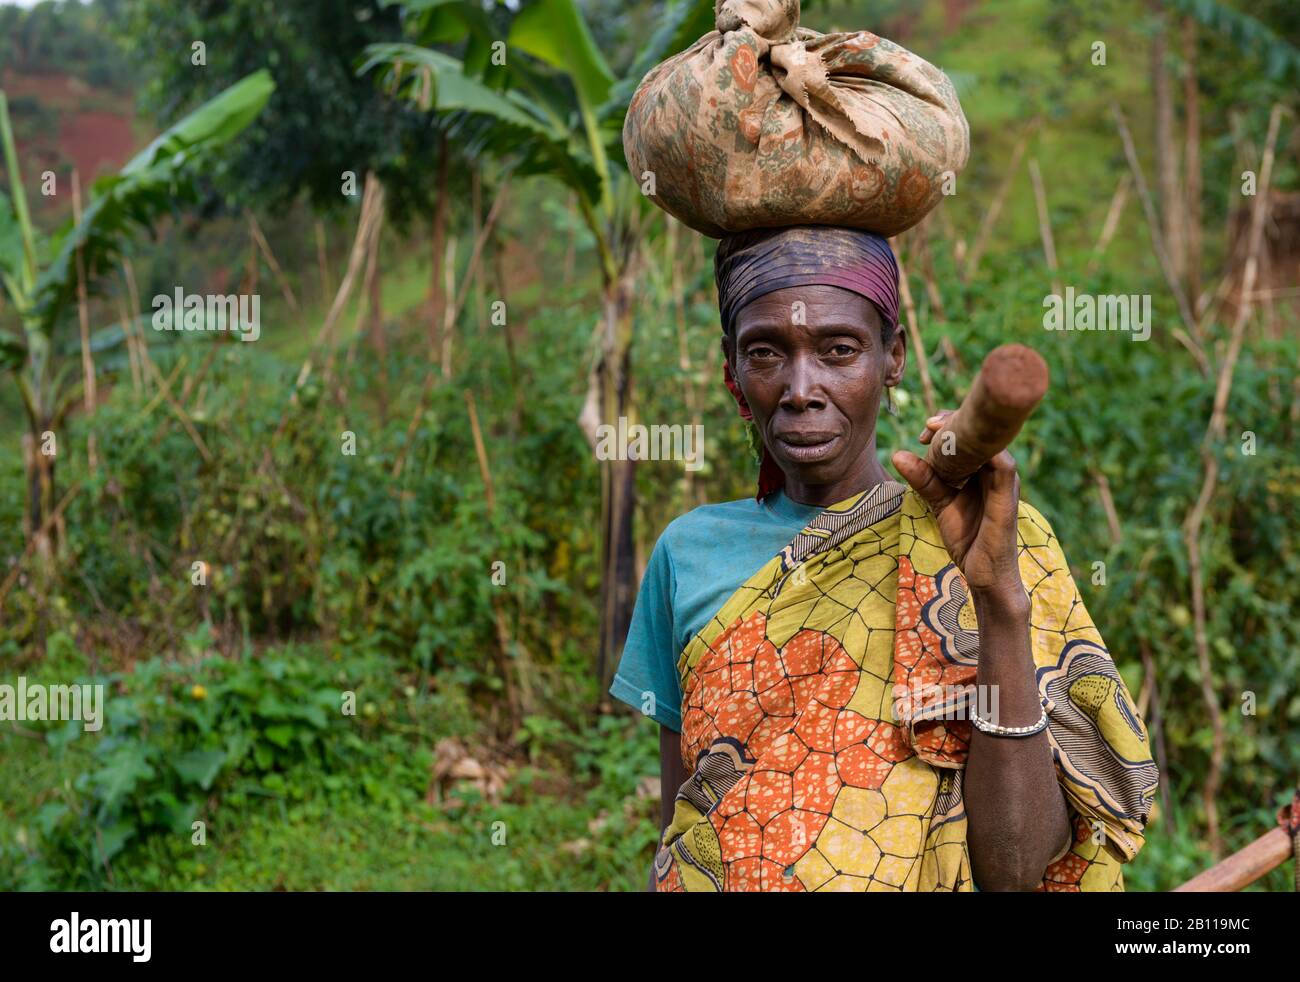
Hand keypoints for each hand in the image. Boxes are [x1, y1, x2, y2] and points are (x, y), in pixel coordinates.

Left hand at [891, 410, 1024, 597]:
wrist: (985, 575)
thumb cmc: (968, 538)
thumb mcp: (940, 503)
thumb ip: (924, 479)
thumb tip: (897, 454)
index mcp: (983, 470)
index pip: (971, 436)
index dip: (949, 424)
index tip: (925, 427)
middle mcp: (997, 472)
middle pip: (982, 434)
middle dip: (956, 422)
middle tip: (929, 423)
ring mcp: (1005, 483)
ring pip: (993, 444)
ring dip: (968, 432)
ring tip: (938, 429)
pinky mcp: (1008, 499)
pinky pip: (1004, 468)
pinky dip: (988, 452)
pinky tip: (965, 444)